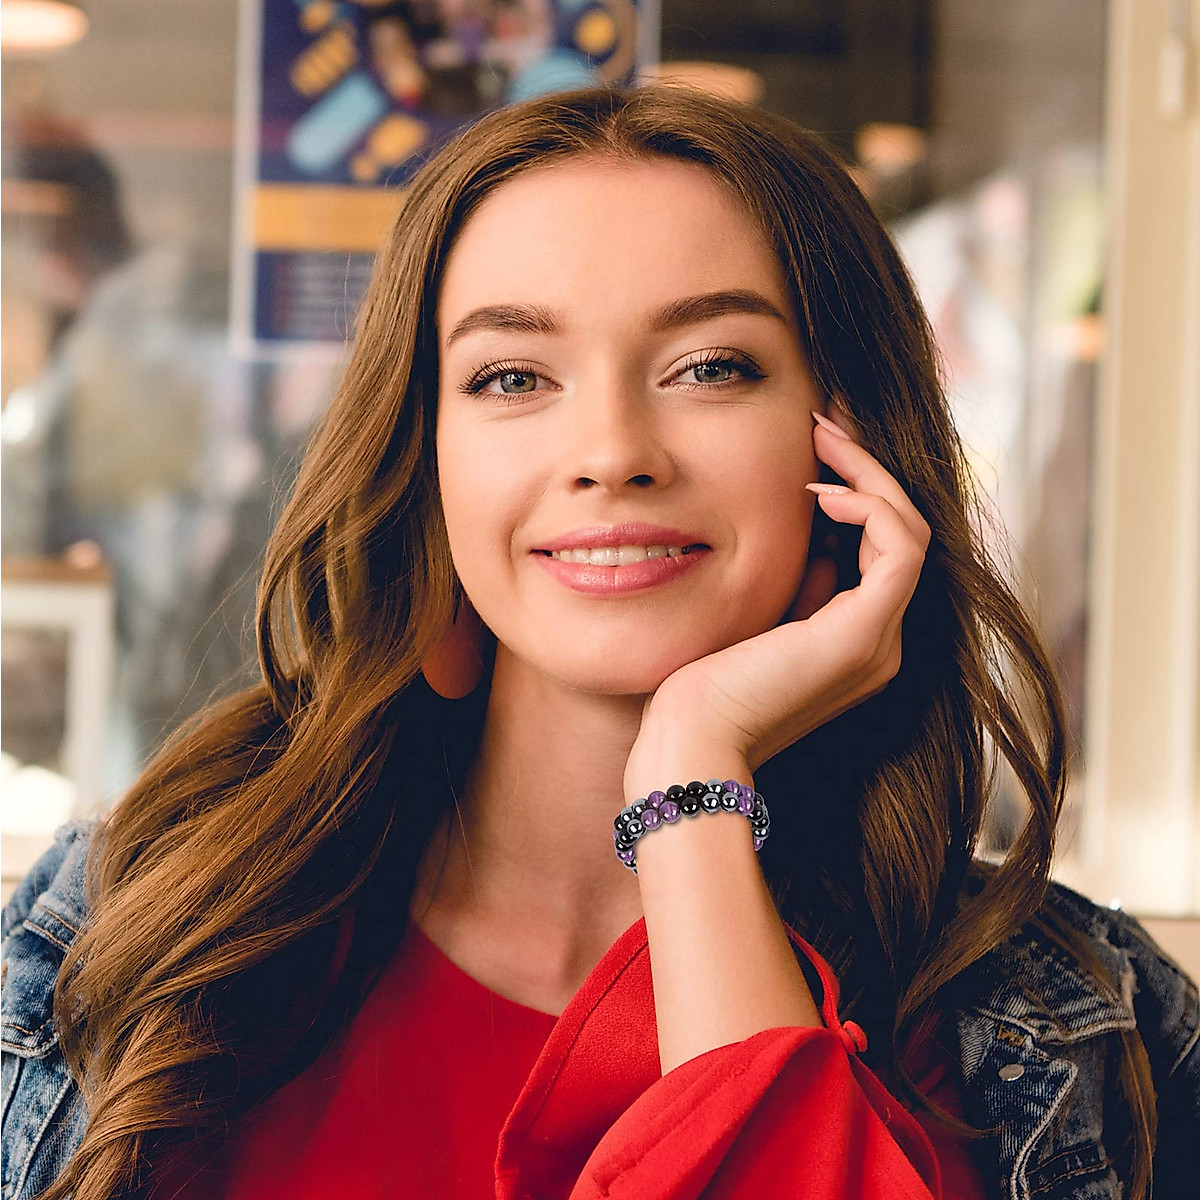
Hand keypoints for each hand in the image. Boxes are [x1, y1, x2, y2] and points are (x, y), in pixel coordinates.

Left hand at [626, 408, 930, 789]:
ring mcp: (880, 642)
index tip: (815, 446)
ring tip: (824, 439)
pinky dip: (870, 507)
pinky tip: (822, 490)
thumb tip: (815, 522)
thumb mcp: (759, 614)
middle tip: (826, 423)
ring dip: (871, 476)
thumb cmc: (705, 682)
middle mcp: (882, 642)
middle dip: (867, 470)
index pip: (881, 548)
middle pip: (903, 533)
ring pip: (910, 532)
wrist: (693, 739)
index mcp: (856, 640)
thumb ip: (798, 577)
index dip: (858, 490)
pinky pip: (900, 549)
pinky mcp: (863, 635)